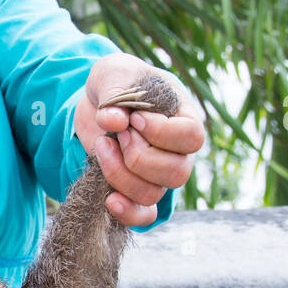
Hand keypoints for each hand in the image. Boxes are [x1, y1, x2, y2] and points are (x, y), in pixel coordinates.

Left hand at [73, 54, 204, 225]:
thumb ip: (116, 88)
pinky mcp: (136, 191)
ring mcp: (158, 175)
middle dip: (138, 156)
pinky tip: (109, 199)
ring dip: (121, 175)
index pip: (191, 137)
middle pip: (176, 172)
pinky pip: (143, 215)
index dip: (161, 133)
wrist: (96, 103)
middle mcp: (177, 152)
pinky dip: (127, 212)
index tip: (133, 118)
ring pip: (153, 193)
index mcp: (183, 118)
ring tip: (101, 148)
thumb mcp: (113, 72)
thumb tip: (113, 121)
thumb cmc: (116, 83)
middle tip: (118, 135)